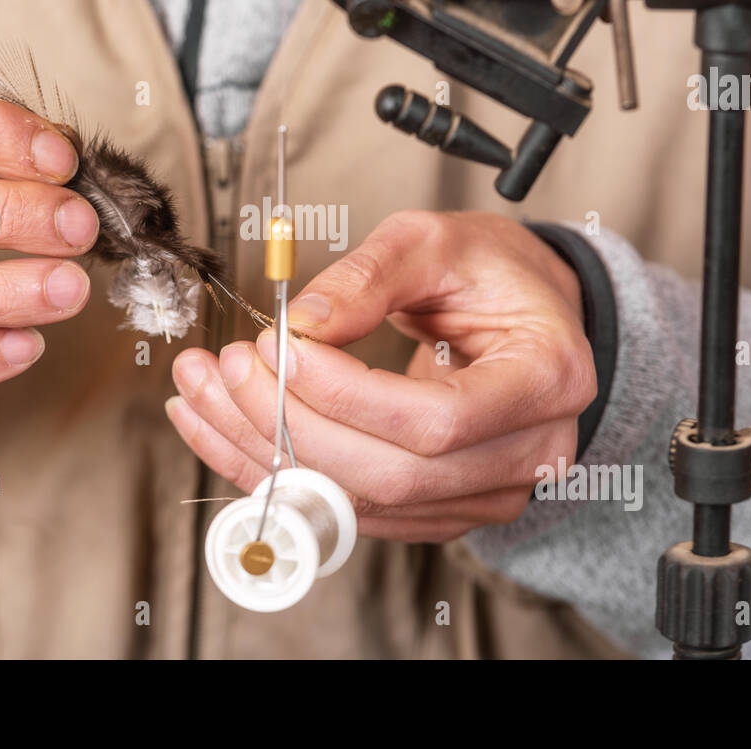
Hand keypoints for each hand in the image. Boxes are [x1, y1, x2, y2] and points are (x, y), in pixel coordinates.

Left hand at [166, 210, 595, 541]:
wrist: (526, 310)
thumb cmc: (493, 271)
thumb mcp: (436, 241)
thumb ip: (370, 277)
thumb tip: (302, 323)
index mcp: (546, 380)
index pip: (436, 421)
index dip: (345, 395)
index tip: (279, 347)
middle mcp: (526, 452)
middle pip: (391, 474)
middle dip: (291, 424)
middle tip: (229, 367)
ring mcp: (483, 492)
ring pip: (359, 502)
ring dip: (265, 453)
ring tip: (204, 393)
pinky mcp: (438, 508)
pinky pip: (348, 508)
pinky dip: (276, 472)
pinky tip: (224, 428)